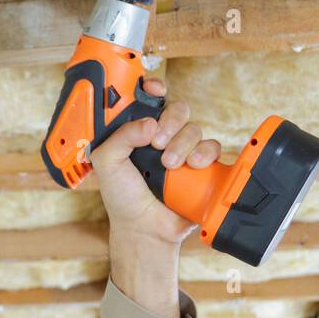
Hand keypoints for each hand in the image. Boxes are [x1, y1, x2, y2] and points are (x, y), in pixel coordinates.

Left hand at [88, 76, 221, 243]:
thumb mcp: (107, 163)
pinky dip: (204, 154)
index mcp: (137, 132)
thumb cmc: (122, 198)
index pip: (150, 99)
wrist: (145, 229)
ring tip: (169, 166)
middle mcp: (161, 137)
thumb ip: (120, 137)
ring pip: (194, 128)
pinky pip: (212, 147)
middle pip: (177, 109)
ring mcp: (182, 151)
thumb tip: (150, 124)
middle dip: (170, 121)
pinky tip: (192, 166)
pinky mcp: (201, 166)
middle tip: (157, 143)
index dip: (154, 88)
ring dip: (182, 144)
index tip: (154, 89)